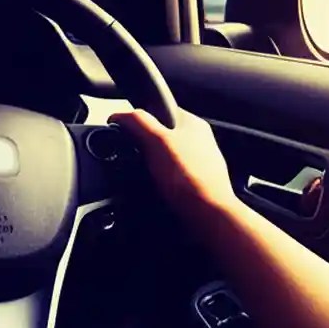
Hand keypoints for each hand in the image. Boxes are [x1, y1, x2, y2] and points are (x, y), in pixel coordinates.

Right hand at [110, 109, 237, 219]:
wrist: (209, 217)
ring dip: (151, 168)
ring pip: (165, 159)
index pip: (160, 110)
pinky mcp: (197, 186)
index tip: (125, 132)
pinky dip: (160, 184)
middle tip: (134, 157)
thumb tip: (119, 115)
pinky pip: (171, 180)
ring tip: (145, 177)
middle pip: (161, 136)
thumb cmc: (189, 178)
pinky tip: (157, 191)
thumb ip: (137, 122)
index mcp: (193, 123)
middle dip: (144, 146)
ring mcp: (200, 164)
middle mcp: (199, 141)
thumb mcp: (156, 141)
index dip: (140, 119)